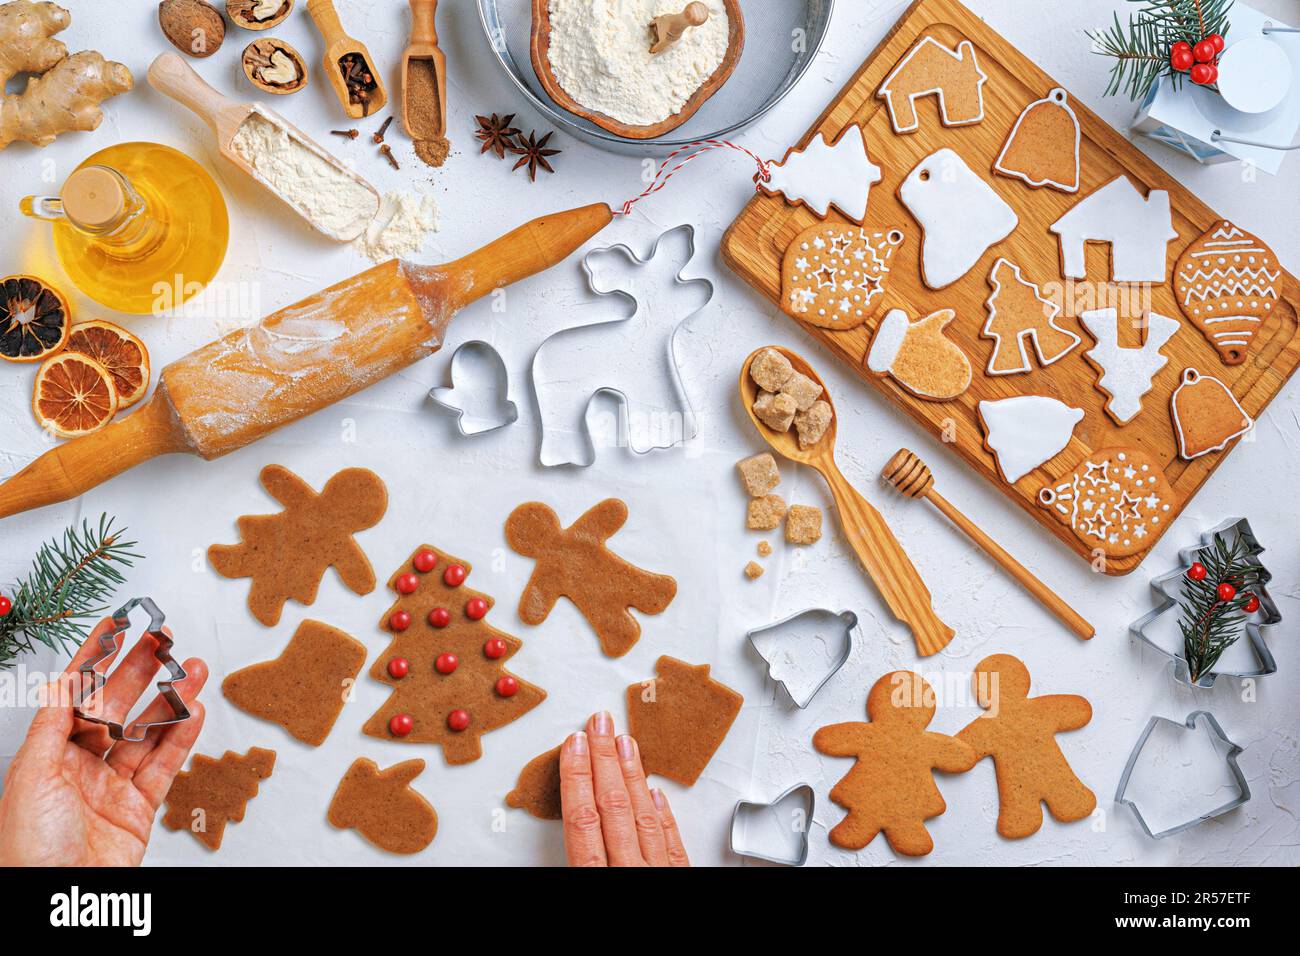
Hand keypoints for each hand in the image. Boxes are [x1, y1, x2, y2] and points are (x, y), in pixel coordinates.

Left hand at [0, 618, 207, 866]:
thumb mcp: (30, 776)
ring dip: (172, 698)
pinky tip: (194, 712)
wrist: (56, 898)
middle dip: (142, 670)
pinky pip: (166, 765)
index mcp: (50, 754)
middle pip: (119, 706)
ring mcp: (113, 786)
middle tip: (164, 639)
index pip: (78, 694)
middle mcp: (82, 765)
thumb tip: (62, 683)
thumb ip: (52, 726)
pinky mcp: (141, 807)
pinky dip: (182, 737)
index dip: (98, 657)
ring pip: (149, 731)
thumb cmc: (28, 848)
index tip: (117, 625)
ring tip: (193, 671)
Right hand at [558, 711, 688, 866]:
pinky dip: (661, 814)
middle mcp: (629, 872)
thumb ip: (573, 864)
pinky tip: (655, 792)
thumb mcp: (571, 910)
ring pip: (643, 816)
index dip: (577, 776)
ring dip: (632, 775)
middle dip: (603, 759)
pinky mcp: (679, 877)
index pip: (582, 819)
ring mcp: (658, 873)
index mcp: (596, 878)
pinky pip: (671, 843)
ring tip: (625, 742)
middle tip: (600, 724)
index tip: (574, 744)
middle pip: (613, 806)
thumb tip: (556, 835)